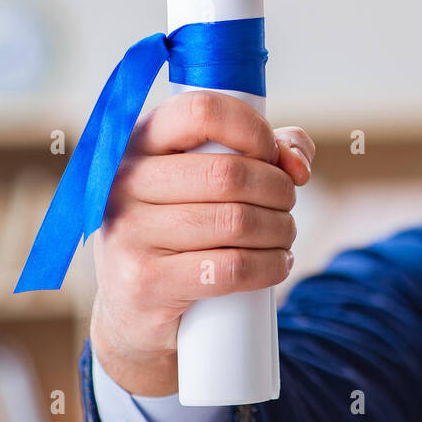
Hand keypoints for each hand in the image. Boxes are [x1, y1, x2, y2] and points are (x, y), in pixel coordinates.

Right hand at [89, 90, 314, 395]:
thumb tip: (297, 164)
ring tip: (284, 235)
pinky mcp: (144, 284)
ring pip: (236, 222)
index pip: (200, 110)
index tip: (273, 155)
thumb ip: (265, 150)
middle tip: (287, 204)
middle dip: (279, 190)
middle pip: (229, 174)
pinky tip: (277, 264)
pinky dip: (270, 266)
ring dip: (280, 229)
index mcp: (139, 143)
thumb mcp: (208, 178)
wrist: (132, 310)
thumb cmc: (183, 229)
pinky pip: (230, 268)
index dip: (252, 129)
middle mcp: (123, 184)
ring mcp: (127, 235)